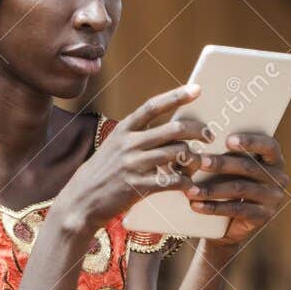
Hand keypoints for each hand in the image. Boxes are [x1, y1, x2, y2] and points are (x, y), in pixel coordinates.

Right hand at [54, 83, 209, 231]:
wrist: (82, 200)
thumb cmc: (103, 173)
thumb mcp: (114, 146)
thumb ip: (137, 135)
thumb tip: (170, 129)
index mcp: (123, 130)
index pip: (153, 106)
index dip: (177, 96)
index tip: (197, 89)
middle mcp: (129, 144)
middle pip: (175, 129)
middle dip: (199, 131)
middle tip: (209, 136)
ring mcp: (134, 164)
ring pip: (179, 153)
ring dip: (195, 159)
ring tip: (198, 164)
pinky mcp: (139, 185)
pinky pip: (173, 180)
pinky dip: (186, 182)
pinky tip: (189, 185)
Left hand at [184, 131, 288, 245]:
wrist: (232, 225)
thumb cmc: (229, 185)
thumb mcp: (233, 170)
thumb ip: (228, 155)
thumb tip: (201, 142)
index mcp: (274, 160)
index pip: (269, 146)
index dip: (250, 142)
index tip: (228, 140)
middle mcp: (278, 178)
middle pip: (248, 167)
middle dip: (222, 163)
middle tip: (200, 161)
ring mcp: (272, 199)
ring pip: (240, 188)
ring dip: (212, 189)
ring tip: (191, 189)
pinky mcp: (262, 217)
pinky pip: (236, 209)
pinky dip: (213, 207)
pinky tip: (196, 205)